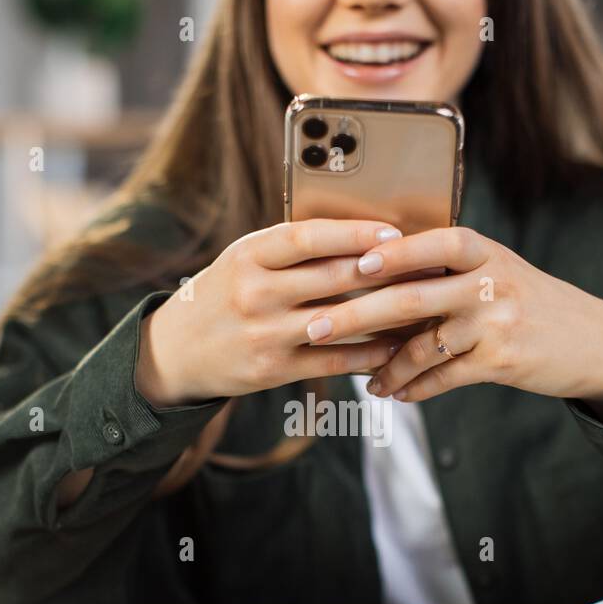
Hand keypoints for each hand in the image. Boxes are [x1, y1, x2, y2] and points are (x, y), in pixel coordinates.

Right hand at [136, 219, 405, 406]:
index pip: (307, 237)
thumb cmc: (224, 295)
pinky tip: (398, 346)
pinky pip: (334, 359)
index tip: (393, 233)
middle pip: (332, 278)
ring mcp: (264, 333)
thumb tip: (361, 235)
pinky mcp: (273, 369)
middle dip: (386, 272)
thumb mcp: (244, 260)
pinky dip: (370, 353)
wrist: (174, 352)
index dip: (353, 234)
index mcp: (248, 254)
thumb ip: (292, 249)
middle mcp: (255, 292)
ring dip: (386, 313)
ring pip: (340, 320)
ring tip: (424, 304)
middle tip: (428, 265)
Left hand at [301, 227, 602, 420]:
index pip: (432, 243)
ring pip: (422, 345)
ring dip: (384, 366)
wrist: (590, 340)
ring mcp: (496, 322)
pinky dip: (415, 387)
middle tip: (314, 325)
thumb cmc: (526, 301)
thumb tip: (369, 269)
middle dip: (355, 315)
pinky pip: (443, 376)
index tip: (352, 263)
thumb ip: (445, 269)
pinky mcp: (501, 361)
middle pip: (411, 297)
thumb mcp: (495, 269)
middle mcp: (490, 281)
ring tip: (363, 379)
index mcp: (483, 250)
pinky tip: (395, 392)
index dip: (392, 253)